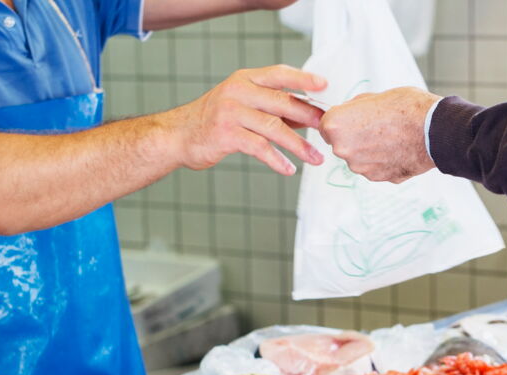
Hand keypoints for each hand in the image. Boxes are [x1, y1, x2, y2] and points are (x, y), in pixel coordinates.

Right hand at [165, 65, 326, 174]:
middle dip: (309, 117)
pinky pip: (259, 147)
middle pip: (282, 102)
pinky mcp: (226, 134)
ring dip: (299, 145)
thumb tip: (310, 115)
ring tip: (315, 158)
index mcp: (245, 80)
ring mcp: (231, 112)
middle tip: (327, 129)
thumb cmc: (216, 120)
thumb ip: (274, 108)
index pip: (279, 74)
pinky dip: (277, 160)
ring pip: (274, 127)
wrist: (178, 135)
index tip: (324, 85)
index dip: (303, 78)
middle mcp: (238, 91)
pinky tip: (288, 169)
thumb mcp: (244, 105)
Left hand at [320, 87, 441, 182]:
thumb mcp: (374, 96)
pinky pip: (374, 167)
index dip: (340, 121)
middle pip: (341, 143)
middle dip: (354, 136)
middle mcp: (343, 149)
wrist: (434, 131)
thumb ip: (356, 108)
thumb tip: (351, 113)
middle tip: (376, 126)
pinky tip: (397, 149)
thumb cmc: (407, 109)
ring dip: (368, 150)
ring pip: (358, 157)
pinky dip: (382, 161)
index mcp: (336, 125)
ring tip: (390, 137)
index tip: (351, 119)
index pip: (324, 125)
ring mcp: (360, 167)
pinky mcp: (377, 178)